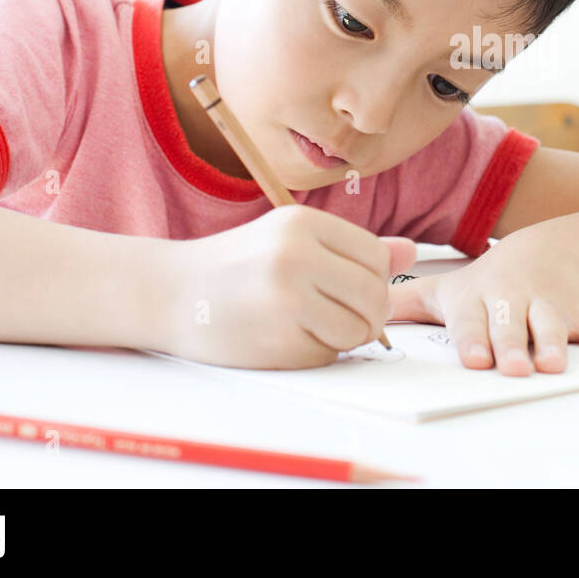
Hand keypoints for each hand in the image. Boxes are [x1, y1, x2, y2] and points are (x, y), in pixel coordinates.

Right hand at [163, 205, 416, 368]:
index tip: (350, 287)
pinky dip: (317, 352)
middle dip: (368, 314)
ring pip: (358, 329)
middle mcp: (297, 257)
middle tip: (338, 314)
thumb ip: (352, 248)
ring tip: (312, 324)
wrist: (168, 293)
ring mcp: (287, 301)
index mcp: (303, 224)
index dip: (373, 280)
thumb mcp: (291, 239)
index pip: (377, 258)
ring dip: (345, 336)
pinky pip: (328, 354)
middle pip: (375, 296)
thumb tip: (410, 253)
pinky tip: (286, 337)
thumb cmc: (236, 266)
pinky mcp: (278, 341)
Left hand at [389, 234, 578, 375]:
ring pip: (553, 324)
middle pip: (512, 325)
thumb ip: (405, 305)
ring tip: (556, 363)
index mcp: (479, 298)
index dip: (474, 338)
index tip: (476, 358)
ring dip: (555, 342)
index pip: (473, 321)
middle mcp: (514, 299)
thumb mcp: (448, 288)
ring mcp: (549, 303)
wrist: (543, 248)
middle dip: (512, 345)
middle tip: (513, 367)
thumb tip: (358, 317)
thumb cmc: (487, 281)